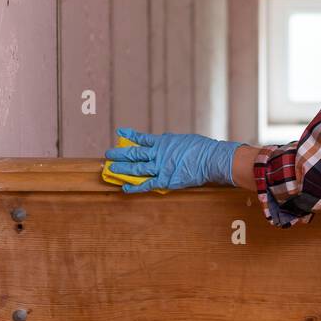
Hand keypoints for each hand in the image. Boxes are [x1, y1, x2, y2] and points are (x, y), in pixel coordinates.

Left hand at [103, 127, 241, 192]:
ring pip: (137, 168)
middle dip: (120, 154)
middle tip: (108, 154)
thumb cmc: (202, 148)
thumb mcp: (184, 139)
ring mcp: (161, 167)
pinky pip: (147, 184)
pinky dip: (135, 186)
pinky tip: (125, 187)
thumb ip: (171, 141)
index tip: (120, 133)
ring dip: (123, 168)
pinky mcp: (165, 180)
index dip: (130, 136)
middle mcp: (159, 154)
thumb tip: (164, 138)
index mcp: (164, 142)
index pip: (142, 139)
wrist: (211, 159)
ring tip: (111, 168)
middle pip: (135, 154)